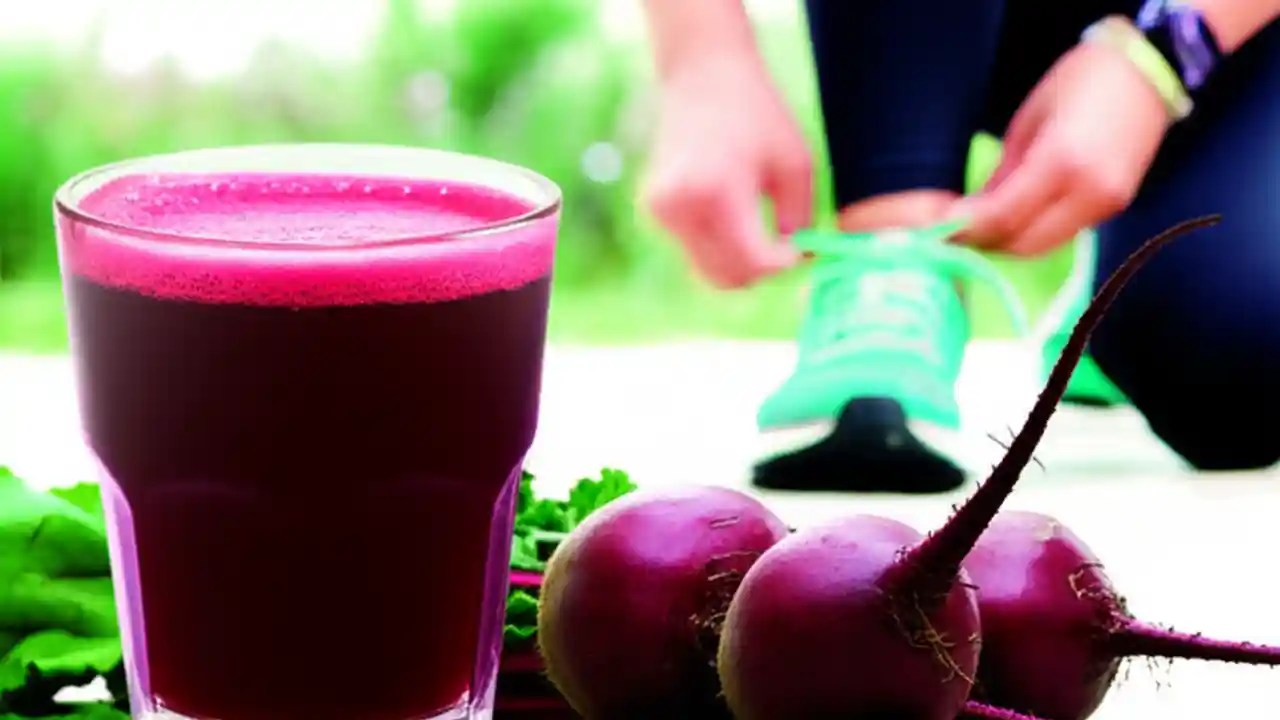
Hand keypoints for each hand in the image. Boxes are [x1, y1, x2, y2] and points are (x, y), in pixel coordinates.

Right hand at [641, 54, 811, 287]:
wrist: (703, 75)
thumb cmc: (757, 115)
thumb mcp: (795, 164)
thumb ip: (800, 219)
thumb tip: (797, 261)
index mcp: (717, 191)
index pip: (751, 262)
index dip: (781, 266)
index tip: (799, 252)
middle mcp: (680, 206)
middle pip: (726, 278)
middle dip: (760, 271)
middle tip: (781, 247)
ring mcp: (661, 211)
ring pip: (708, 270)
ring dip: (738, 261)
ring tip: (757, 222)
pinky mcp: (654, 211)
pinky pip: (694, 250)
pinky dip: (718, 245)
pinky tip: (728, 209)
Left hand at [957, 42, 1171, 254]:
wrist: (1148, 73)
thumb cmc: (1080, 82)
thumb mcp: (1027, 122)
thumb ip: (1002, 174)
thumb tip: (974, 212)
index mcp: (1062, 161)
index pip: (1004, 218)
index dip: (968, 230)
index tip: (940, 230)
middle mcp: (1089, 192)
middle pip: (1024, 244)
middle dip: (985, 243)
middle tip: (956, 233)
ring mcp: (1107, 205)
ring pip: (1044, 247)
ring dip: (1008, 244)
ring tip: (981, 228)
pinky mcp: (1115, 209)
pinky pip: (1063, 234)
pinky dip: (1034, 233)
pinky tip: (1015, 219)